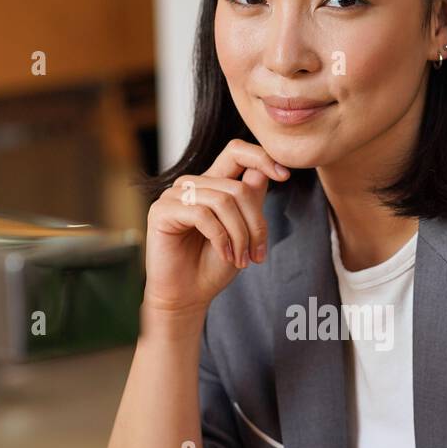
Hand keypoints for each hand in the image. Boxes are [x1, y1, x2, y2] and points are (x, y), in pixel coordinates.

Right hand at [143, 139, 289, 314]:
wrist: (189, 295)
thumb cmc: (214, 265)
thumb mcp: (242, 230)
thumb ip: (251, 200)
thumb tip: (267, 170)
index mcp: (213, 183)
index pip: (236, 152)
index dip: (261, 157)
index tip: (284, 176)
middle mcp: (193, 184)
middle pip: (237, 187)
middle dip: (255, 224)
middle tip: (257, 253)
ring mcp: (175, 195)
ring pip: (223, 201)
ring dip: (239, 235)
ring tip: (242, 259)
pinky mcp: (162, 211)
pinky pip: (202, 215)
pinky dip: (221, 238)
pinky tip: (225, 255)